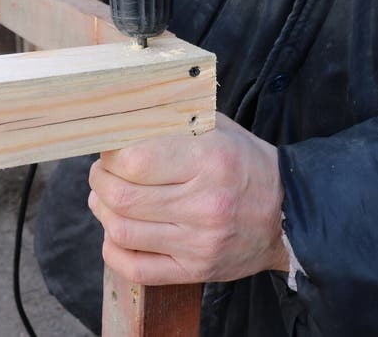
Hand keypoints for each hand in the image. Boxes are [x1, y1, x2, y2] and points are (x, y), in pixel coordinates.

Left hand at [88, 113, 288, 284]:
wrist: (288, 213)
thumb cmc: (246, 163)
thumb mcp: (218, 128)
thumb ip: (174, 121)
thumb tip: (124, 118)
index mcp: (210, 160)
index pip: (136, 161)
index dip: (111, 154)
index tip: (109, 149)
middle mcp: (204, 204)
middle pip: (124, 197)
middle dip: (100, 181)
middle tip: (101, 172)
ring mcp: (199, 243)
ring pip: (123, 231)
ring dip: (103, 211)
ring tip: (105, 197)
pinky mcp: (195, 270)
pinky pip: (136, 268)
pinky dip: (113, 250)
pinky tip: (116, 232)